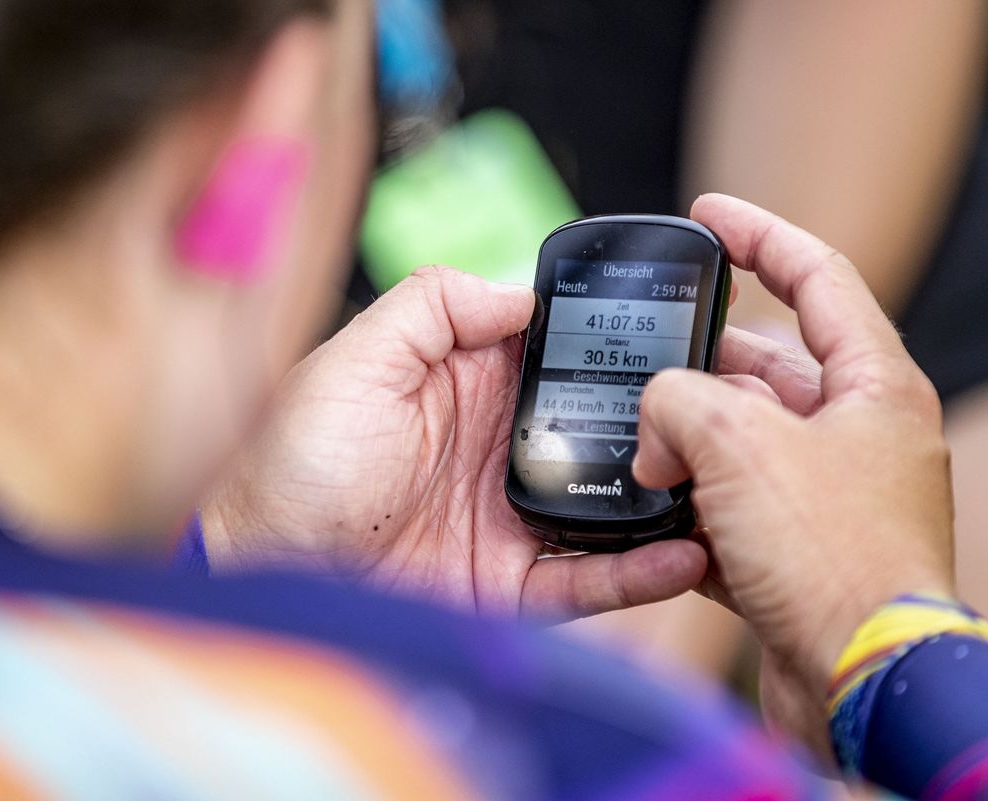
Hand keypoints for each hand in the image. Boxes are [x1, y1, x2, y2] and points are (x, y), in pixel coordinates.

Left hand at [203, 266, 706, 620]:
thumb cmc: (292, 466)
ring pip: (610, 503)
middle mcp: (502, 445)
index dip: (617, 340)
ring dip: (665, 498)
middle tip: (724, 416)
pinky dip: (638, 573)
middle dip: (662, 422)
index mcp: (469, 382)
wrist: (263, 576)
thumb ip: (433, 308)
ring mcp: (512, 515)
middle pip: (603, 426)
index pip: (562, 350)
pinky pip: (588, 577)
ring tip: (724, 490)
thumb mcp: (353, 361)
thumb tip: (521, 290)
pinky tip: (684, 556)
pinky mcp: (512, 583)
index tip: (677, 329)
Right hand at [633, 195, 955, 750]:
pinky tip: (655, 518)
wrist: (861, 684)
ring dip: (689, 447)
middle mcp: (862, 435)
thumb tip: (657, 428)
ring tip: (640, 452)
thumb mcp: (738, 446)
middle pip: (770, 368)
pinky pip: (738, 510)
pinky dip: (696, 510)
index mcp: (874, 385)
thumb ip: (679, 401)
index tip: (708, 213)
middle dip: (700, 367)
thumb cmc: (831, 558)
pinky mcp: (802, 555)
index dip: (758, 234)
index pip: (818, 275)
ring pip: (744, 444)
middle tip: (643, 364)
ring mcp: (833, 498)